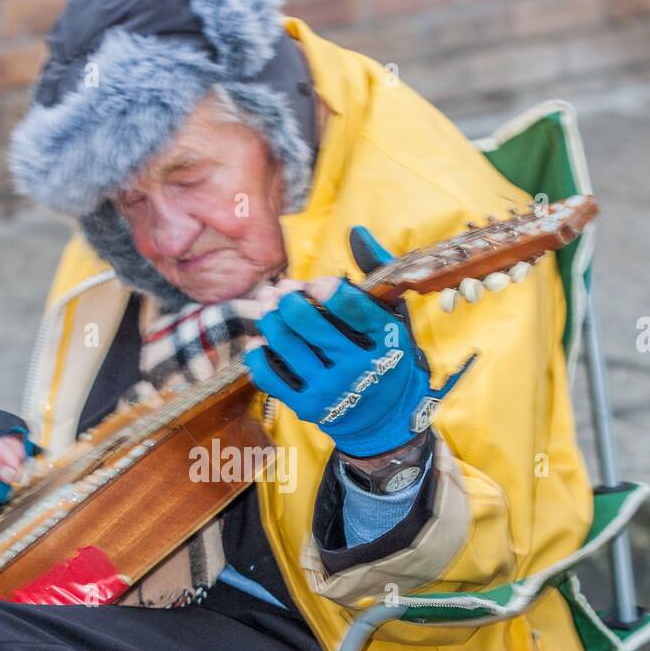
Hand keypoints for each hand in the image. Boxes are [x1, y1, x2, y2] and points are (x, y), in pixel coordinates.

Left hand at [243, 227, 475, 458]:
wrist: (385, 419)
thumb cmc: (384, 356)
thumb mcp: (391, 317)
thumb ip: (376, 273)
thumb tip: (356, 231)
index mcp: (383, 341)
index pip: (351, 308)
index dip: (325, 288)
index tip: (314, 284)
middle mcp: (358, 368)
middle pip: (309, 324)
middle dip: (288, 300)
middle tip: (280, 291)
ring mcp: (331, 390)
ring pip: (286, 346)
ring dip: (270, 320)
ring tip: (267, 309)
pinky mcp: (308, 407)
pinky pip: (271, 376)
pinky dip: (258, 354)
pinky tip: (259, 340)